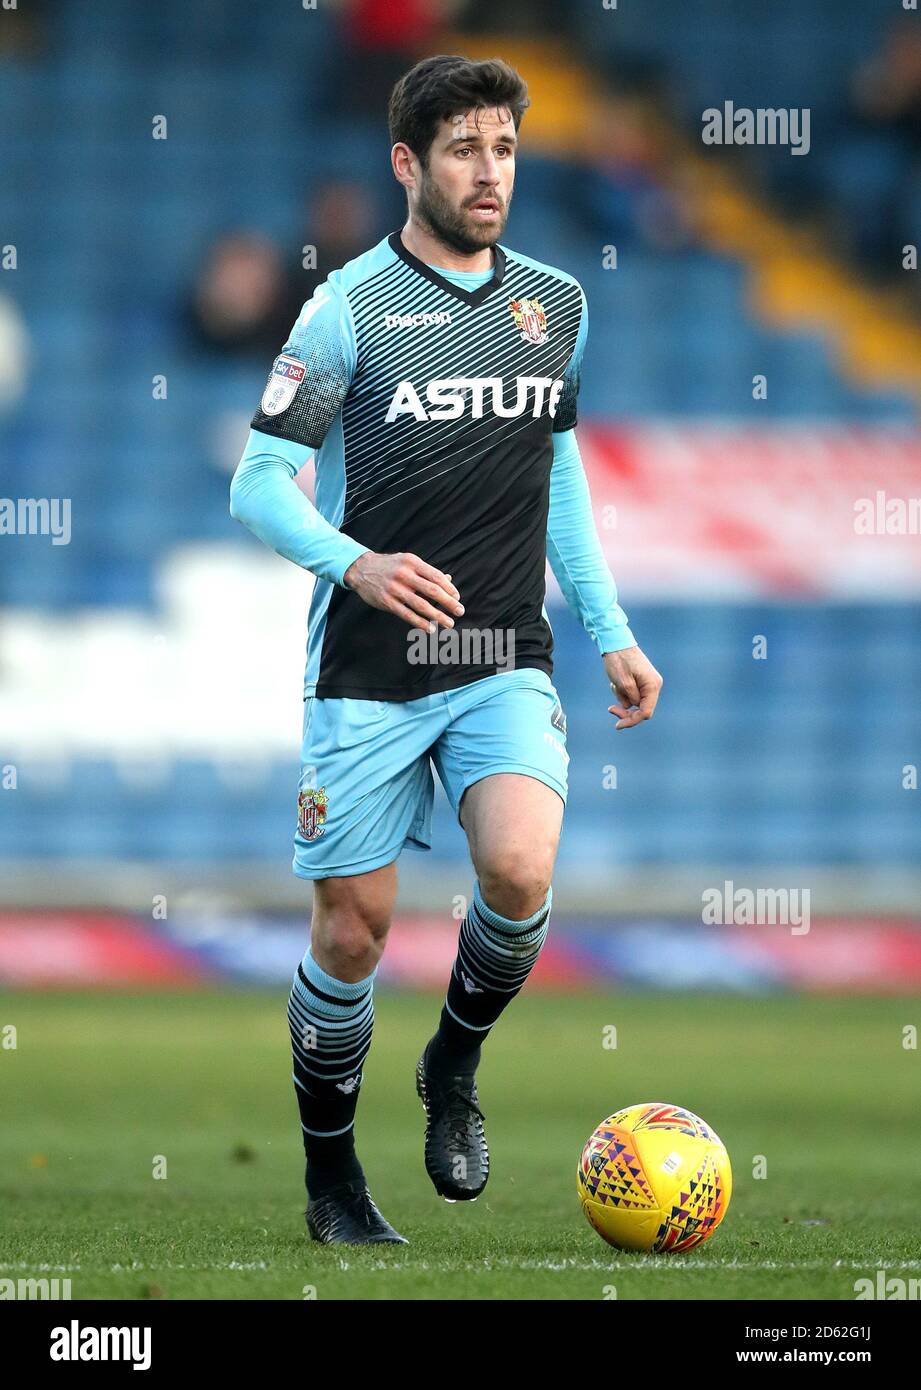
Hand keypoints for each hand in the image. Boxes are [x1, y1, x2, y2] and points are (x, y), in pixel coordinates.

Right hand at [342, 551, 463, 630]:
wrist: (361, 569)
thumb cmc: (390, 566)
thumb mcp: (408, 562)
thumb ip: (427, 572)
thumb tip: (449, 580)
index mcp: (412, 562)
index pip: (436, 576)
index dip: (449, 588)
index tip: (457, 598)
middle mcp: (405, 574)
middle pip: (432, 591)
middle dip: (449, 603)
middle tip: (460, 611)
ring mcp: (395, 589)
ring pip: (421, 605)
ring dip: (438, 616)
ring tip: (449, 623)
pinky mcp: (387, 602)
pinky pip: (407, 614)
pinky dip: (420, 623)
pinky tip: (431, 629)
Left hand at [603, 645, 662, 728]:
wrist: (616, 643)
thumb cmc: (619, 661)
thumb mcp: (623, 682)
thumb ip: (630, 698)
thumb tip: (634, 707)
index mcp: (652, 686)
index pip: (645, 712)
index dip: (632, 720)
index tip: (617, 725)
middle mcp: (653, 685)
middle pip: (641, 709)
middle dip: (625, 710)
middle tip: (610, 709)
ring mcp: (647, 683)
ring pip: (634, 702)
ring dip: (621, 698)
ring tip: (614, 684)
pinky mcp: (641, 681)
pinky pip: (631, 694)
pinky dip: (622, 692)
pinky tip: (615, 682)